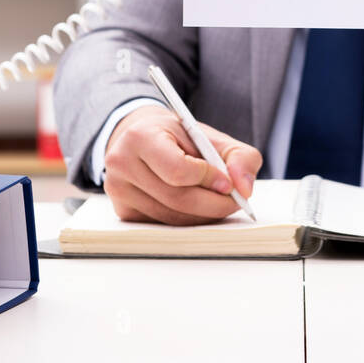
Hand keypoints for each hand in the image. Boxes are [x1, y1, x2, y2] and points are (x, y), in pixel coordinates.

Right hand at [103, 104, 261, 224]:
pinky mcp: (123, 211)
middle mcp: (122, 163)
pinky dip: (187, 222)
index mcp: (141, 136)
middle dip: (214, 204)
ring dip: (203, 216)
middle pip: (178, 199)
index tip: (227, 182)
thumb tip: (245, 189)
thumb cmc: (178, 137)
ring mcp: (119, 190)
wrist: (141, 137)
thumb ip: (239, 156)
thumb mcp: (211, 136)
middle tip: (234, 200)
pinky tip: (196, 208)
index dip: (208, 179)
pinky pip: (163, 226)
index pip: (178, 170)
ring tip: (218, 202)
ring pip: (172, 218)